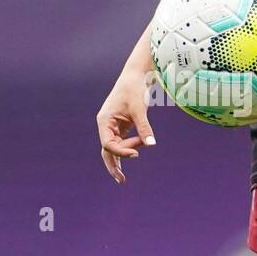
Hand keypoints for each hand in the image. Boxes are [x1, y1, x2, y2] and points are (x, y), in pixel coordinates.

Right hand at [96, 69, 156, 184]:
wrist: (136, 74)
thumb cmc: (134, 88)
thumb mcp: (139, 108)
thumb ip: (144, 127)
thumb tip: (151, 144)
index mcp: (104, 120)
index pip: (108, 143)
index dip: (121, 151)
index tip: (137, 153)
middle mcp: (106, 125)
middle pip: (106, 150)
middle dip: (113, 165)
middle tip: (121, 181)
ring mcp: (113, 126)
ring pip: (114, 148)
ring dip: (122, 157)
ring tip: (122, 178)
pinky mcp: (121, 126)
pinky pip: (121, 142)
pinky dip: (127, 150)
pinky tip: (131, 159)